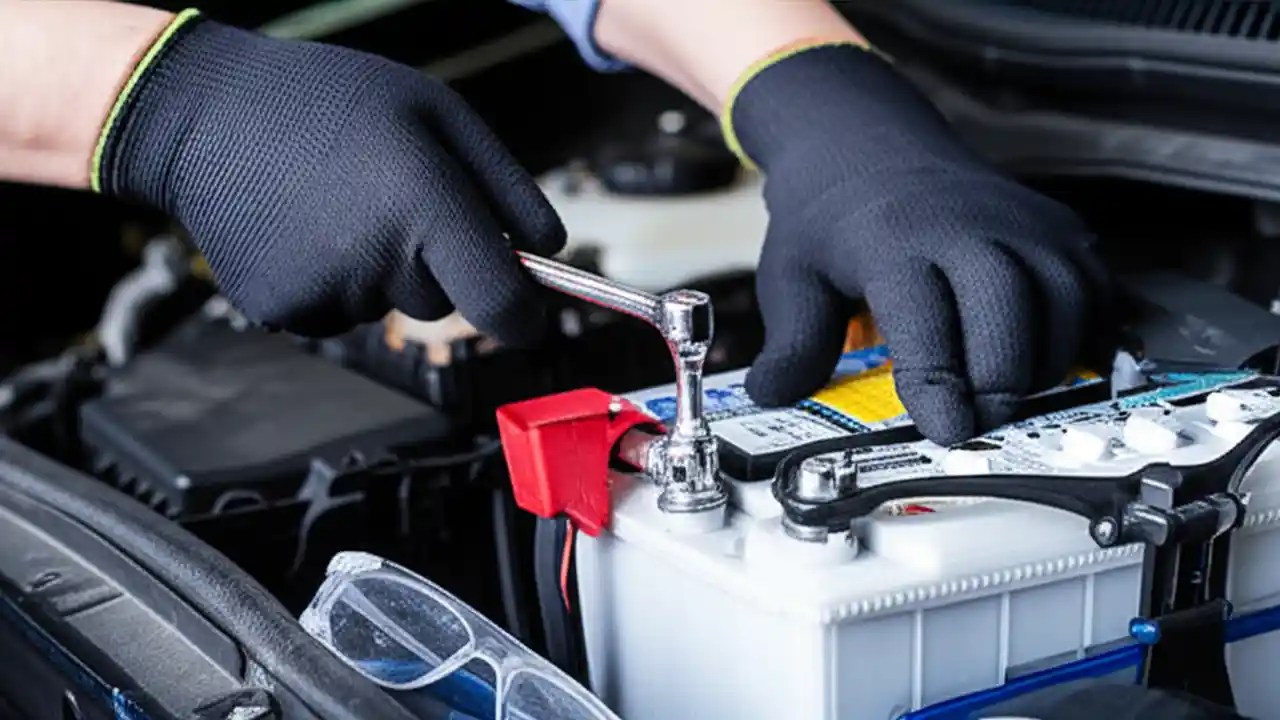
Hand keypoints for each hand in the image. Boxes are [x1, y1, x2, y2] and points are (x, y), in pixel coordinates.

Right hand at [95, 13, 563, 342]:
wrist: (202, 112)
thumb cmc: (329, 100)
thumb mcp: (438, 113)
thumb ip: (506, 186)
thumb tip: (550, 249)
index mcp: (426, 207)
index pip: (504, 306)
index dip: (524, 316)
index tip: (526, 310)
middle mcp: (379, 261)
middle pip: (444, 304)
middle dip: (436, 266)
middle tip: (391, 200)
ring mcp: (326, 293)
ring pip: (387, 308)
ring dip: (379, 271)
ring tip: (336, 202)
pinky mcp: (283, 311)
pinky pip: (336, 314)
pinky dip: (331, 283)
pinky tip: (304, 229)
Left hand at [731, 44, 1110, 444]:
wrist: (864, 140)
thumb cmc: (828, 218)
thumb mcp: (789, 276)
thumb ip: (792, 343)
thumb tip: (771, 397)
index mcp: (892, 239)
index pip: (925, 318)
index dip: (940, 381)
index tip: (947, 431)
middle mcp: (965, 223)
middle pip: (1009, 305)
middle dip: (1003, 377)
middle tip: (983, 422)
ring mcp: (1018, 219)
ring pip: (1065, 296)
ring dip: (1050, 360)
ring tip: (1011, 396)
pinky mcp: (1054, 224)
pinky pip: (1094, 283)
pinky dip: (1089, 331)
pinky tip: (1057, 364)